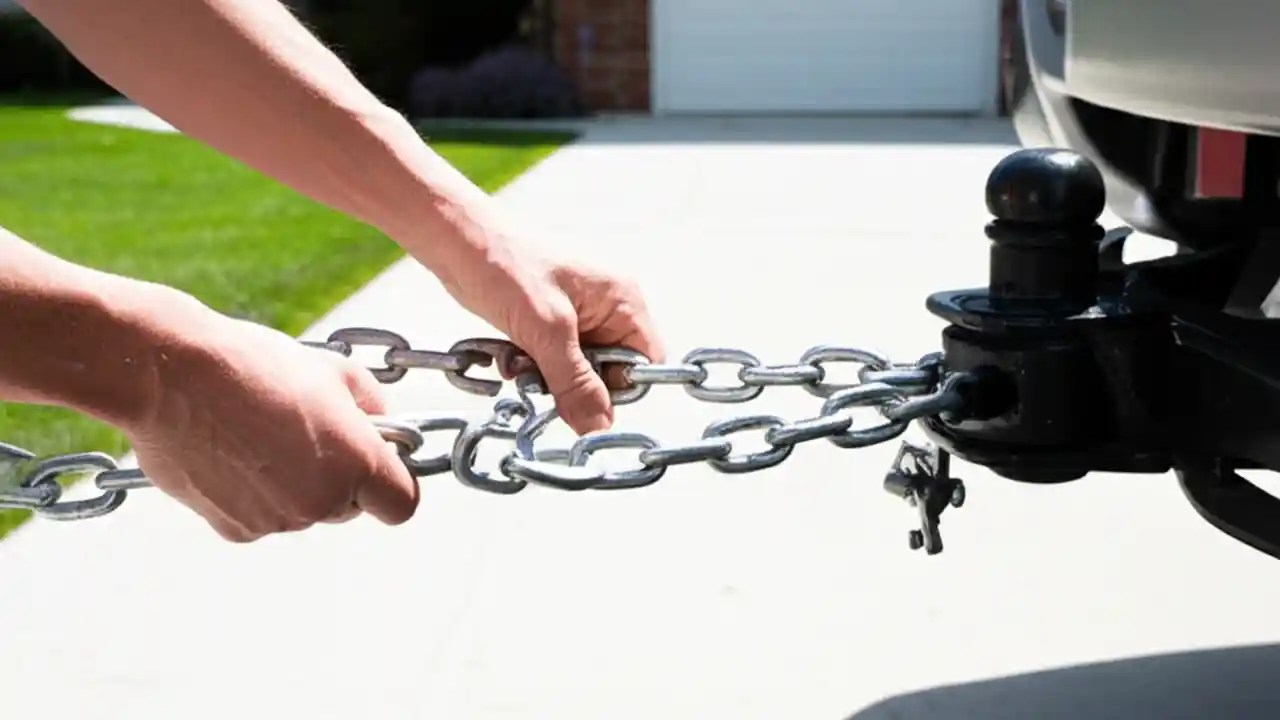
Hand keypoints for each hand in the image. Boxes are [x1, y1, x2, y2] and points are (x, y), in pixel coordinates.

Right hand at [123, 313, 418, 541]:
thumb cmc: (254, 365)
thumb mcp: (335, 370)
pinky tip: (231, 450)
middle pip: (349, 507)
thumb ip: (373, 406)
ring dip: (292, 482)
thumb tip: (381, 427)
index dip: (392, 483)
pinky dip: (252, 493)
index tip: (378, 462)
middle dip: (339, 477)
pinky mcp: (235, 530)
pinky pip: (260, 516)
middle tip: (307, 431)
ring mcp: (277, 521)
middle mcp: (321, 502)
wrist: (170, 375)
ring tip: (259, 431)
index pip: (401, 503)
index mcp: (356, 463)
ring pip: (302, 509)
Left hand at [435, 237, 663, 435]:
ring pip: (577, 371)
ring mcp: (577, 315)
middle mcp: (606, 307)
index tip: (584, 399)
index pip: (645, 362)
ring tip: (520, 360)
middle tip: (543, 379)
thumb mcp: (545, 332)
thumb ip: (575, 383)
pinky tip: (510, 354)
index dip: (620, 388)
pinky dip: (532, 365)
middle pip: (610, 371)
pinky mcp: (549, 322)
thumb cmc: (505, 267)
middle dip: (574, 383)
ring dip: (548, 376)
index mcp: (621, 299)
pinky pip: (553, 361)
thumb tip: (599, 427)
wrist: (456, 240)